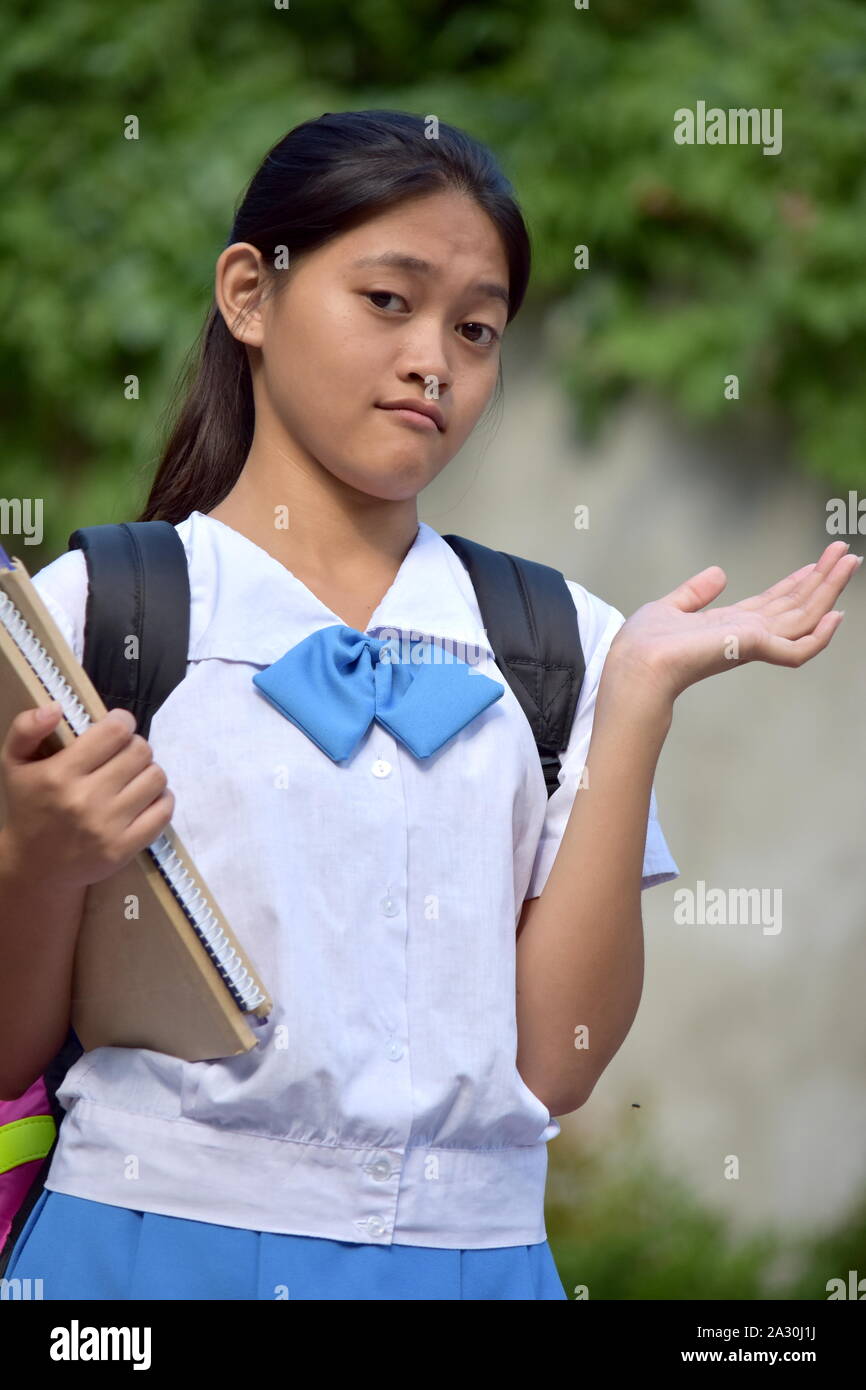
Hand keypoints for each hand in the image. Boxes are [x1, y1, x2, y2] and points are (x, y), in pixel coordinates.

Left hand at [606, 540, 860, 706]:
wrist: (634, 666)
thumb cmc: (643, 646)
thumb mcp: (670, 608)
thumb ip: (695, 593)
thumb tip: (718, 574)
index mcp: (730, 626)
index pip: (773, 603)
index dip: (797, 583)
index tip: (816, 563)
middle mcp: (746, 635)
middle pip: (795, 607)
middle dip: (822, 581)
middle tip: (847, 554)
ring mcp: (751, 644)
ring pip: (803, 618)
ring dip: (828, 590)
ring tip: (849, 563)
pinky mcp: (750, 650)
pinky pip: (797, 650)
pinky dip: (819, 636)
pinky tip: (836, 615)